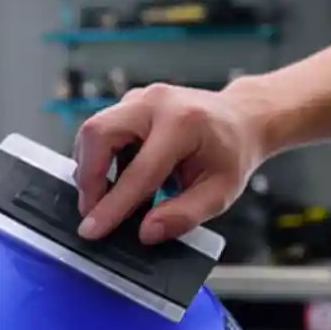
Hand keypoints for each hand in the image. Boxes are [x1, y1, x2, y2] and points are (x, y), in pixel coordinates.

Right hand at [73, 80, 272, 243]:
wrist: (241, 118)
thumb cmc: (232, 154)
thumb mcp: (220, 192)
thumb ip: (184, 215)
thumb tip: (146, 232)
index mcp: (184, 124)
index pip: (139, 171)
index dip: (113, 205)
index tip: (92, 230)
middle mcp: (156, 103)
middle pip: (98, 133)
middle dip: (89, 177)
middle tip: (93, 210)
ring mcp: (140, 98)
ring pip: (93, 130)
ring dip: (91, 168)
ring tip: (108, 198)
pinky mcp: (130, 103)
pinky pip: (102, 130)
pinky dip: (101, 158)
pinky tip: (121, 178)